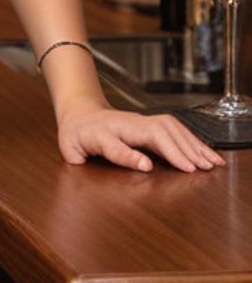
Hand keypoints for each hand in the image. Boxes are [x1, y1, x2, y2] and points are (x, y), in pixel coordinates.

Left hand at [57, 101, 227, 171]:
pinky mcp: (151, 123)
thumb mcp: (71, 149)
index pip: (114, 146)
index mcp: (101, 134)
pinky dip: (193, 141)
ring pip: (171, 128)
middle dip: (178, 150)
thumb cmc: (76, 136)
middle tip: (197, 169)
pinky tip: (206, 153)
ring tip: (211, 163)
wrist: (81, 113)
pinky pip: (176, 129)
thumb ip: (86, 158)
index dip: (129, 156)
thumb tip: (135, 165)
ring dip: (192, 145)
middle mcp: (125, 124)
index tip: (146, 166)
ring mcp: (141, 121)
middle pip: (155, 132)